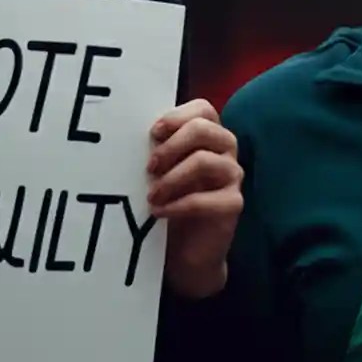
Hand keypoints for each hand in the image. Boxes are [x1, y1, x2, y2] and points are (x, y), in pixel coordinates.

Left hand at [147, 99, 243, 298]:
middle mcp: (225, 152)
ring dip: (171, 178)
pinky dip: (178, 206)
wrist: (185, 252)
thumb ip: (157, 152)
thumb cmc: (170, 203)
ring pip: (205, 161)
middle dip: (171, 146)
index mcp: (208, 138)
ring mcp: (233, 177)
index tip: (153, 133)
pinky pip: (206, 199)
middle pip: (205, 128)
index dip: (177, 116)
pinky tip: (160, 213)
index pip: (203, 109)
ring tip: (152, 195)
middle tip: (149, 166)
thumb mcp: (160, 172)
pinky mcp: (233, 204)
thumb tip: (128, 135)